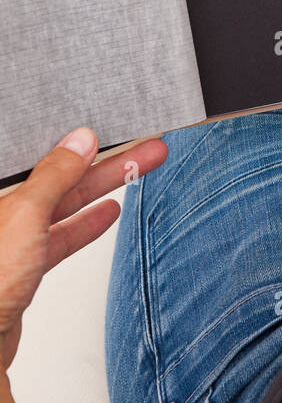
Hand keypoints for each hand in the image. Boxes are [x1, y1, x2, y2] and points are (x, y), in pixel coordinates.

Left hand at [0, 129, 166, 371]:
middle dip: (107, 164)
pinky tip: (108, 213)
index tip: (116, 135)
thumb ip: (54, 175)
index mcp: (2, 193)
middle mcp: (5, 213)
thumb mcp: (26, 214)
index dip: (83, 143)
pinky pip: (61, 235)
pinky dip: (87, 224)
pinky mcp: (22, 267)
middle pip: (61, 178)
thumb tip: (78, 143)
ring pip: (66, 206)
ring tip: (137, 172)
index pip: (47, 156)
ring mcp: (13, 240)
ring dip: (104, 190)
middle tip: (146, 151)